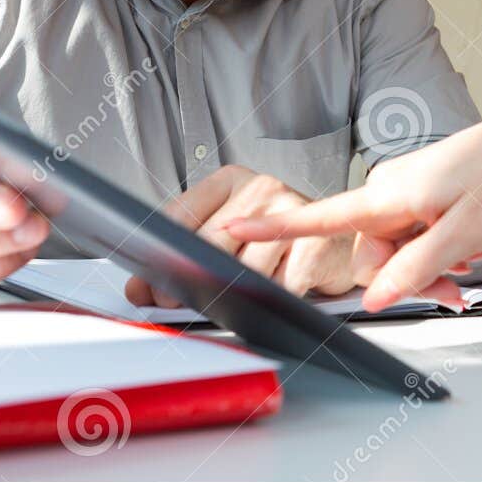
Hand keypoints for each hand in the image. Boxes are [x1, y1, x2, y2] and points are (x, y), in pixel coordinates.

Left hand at [123, 164, 372, 304]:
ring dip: (238, 294)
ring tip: (245, 293)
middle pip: (209, 246)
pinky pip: (277, 288)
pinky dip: (273, 299)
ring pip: (243, 272)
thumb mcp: (231, 235)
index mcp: (233, 180)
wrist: (342, 242)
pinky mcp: (315, 243)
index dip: (161, 256)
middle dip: (189, 282)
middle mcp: (262, 188)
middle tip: (181, 301)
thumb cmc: (280, 241)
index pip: (181, 213)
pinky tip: (279, 290)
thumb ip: (185, 255)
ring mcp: (291, 212)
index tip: (150, 283)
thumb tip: (139, 289)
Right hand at [222, 110, 481, 311]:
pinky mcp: (420, 193)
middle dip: (408, 278)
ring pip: (398, 249)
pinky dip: (437, 247)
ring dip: (429, 264)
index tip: (230, 231)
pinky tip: (468, 243)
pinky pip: (414, 233)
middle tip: (455, 289)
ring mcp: (404, 191)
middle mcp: (387, 191)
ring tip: (470, 257)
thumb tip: (375, 299)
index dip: (274, 229)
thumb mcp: (462, 232)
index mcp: (388, 196)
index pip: (321, 218)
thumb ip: (416, 267)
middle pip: (373, 254)